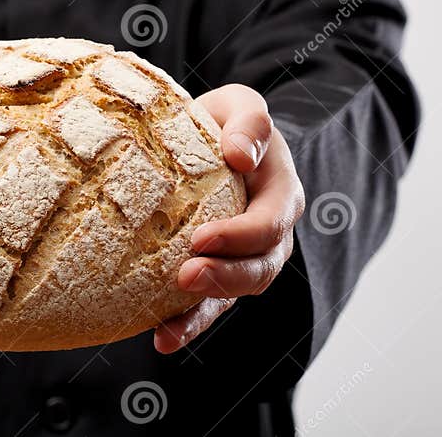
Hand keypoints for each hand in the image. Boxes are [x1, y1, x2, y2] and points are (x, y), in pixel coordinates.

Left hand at [154, 84, 304, 353]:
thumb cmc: (223, 120)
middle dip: (224, 278)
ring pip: (234, 295)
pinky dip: (187, 324)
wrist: (208, 140)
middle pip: (259, 268)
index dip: (241, 235)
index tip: (201, 237)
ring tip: (168, 328)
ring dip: (203, 312)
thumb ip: (250, 121)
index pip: (270, 222)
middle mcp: (270, 233)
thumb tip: (240, 155)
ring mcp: (245, 258)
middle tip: (185, 277)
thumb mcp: (239, 103)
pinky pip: (207, 304)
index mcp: (280, 192)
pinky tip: (161, 338)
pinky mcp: (217, 272)